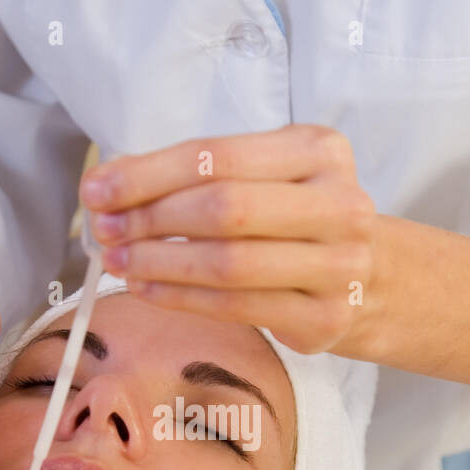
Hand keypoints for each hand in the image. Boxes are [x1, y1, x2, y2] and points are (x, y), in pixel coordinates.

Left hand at [79, 123, 376, 354]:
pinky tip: (147, 290)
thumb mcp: (267, 175)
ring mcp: (337, 266)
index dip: (149, 174)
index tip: (98, 188)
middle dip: (151, 218)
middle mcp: (339, 204)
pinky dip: (181, 298)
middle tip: (105, 228)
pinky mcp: (323, 318)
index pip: (219, 157)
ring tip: (117, 260)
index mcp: (320, 151)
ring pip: (228, 263)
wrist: (371, 278)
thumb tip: (110, 185)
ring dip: (159, 263)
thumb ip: (201, 174)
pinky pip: (235, 307)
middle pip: (224, 208)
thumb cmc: (298, 219)